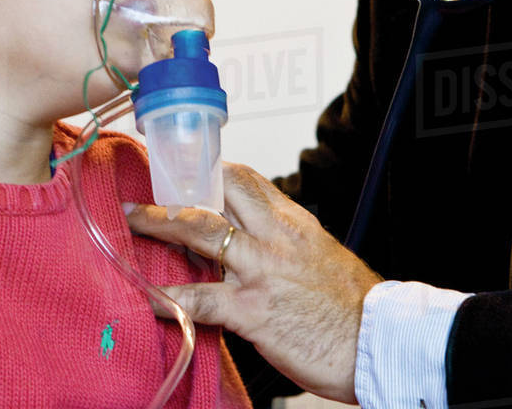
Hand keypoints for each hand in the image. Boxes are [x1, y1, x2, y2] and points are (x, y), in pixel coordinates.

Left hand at [125, 161, 382, 402]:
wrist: (382, 343)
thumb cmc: (355, 309)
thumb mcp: (323, 258)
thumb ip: (288, 245)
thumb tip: (259, 243)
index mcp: (293, 223)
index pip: (245, 180)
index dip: (208, 171)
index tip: (181, 169)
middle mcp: (275, 237)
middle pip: (217, 192)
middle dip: (176, 187)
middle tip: (144, 188)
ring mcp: (262, 271)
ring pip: (199, 231)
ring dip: (158, 223)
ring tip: (129, 219)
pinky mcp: (253, 311)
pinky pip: (199, 299)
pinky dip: (168, 298)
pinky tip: (146, 298)